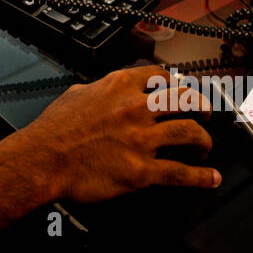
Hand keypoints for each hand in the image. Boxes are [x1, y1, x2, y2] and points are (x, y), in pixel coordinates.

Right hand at [21, 65, 219, 203]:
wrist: (42, 160)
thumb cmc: (52, 131)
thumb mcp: (74, 94)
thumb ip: (95, 89)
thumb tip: (99, 90)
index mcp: (118, 86)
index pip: (160, 74)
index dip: (176, 80)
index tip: (181, 86)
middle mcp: (135, 108)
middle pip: (185, 98)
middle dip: (201, 105)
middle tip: (205, 112)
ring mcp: (141, 139)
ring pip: (190, 132)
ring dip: (204, 140)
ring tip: (205, 146)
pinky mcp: (142, 170)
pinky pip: (181, 172)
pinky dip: (200, 177)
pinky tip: (210, 177)